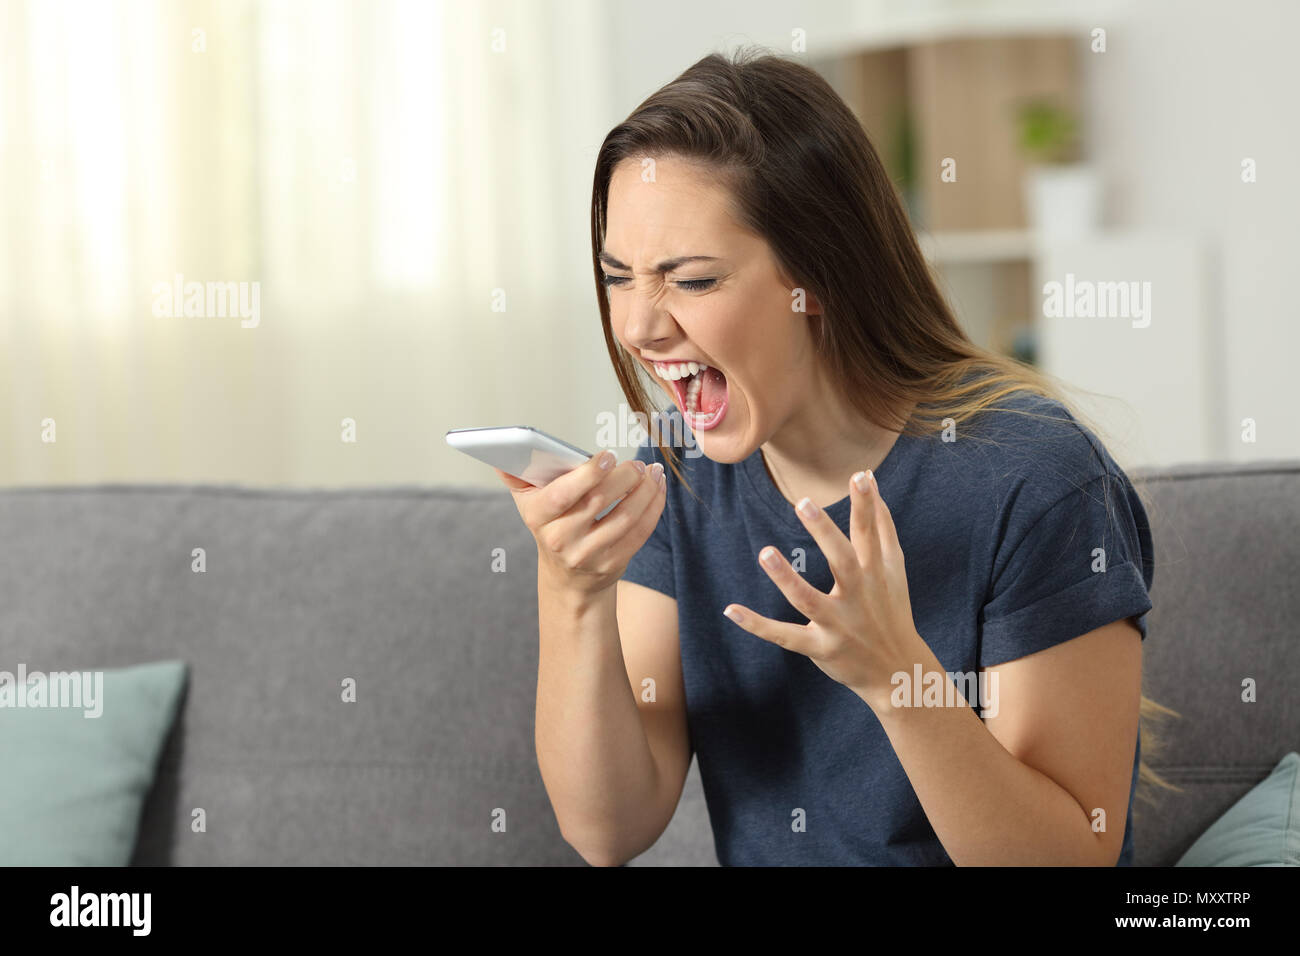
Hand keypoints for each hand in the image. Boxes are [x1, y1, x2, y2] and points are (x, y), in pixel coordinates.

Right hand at [493, 451, 665, 594]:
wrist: (569, 577)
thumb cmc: (552, 525)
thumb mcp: (530, 503)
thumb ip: (518, 476)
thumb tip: (502, 455)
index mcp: (538, 517)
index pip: (561, 495)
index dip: (587, 474)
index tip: (608, 455)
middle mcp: (560, 539)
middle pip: (598, 502)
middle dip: (624, 477)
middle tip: (638, 463)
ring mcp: (588, 554)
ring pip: (625, 517)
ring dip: (645, 491)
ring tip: (652, 472)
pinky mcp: (613, 563)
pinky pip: (640, 533)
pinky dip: (653, 507)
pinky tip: (657, 489)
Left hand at [722, 469, 924, 710]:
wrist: (897, 671)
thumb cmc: (891, 611)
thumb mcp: (895, 571)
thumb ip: (884, 528)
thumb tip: (874, 486)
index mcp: (875, 573)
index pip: (869, 534)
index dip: (866, 505)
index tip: (860, 476)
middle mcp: (857, 596)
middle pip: (841, 561)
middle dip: (824, 533)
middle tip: (802, 503)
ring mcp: (838, 624)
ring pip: (808, 600)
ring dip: (786, 578)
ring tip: (765, 552)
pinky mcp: (820, 648)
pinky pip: (784, 636)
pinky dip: (757, 625)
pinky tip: (731, 610)